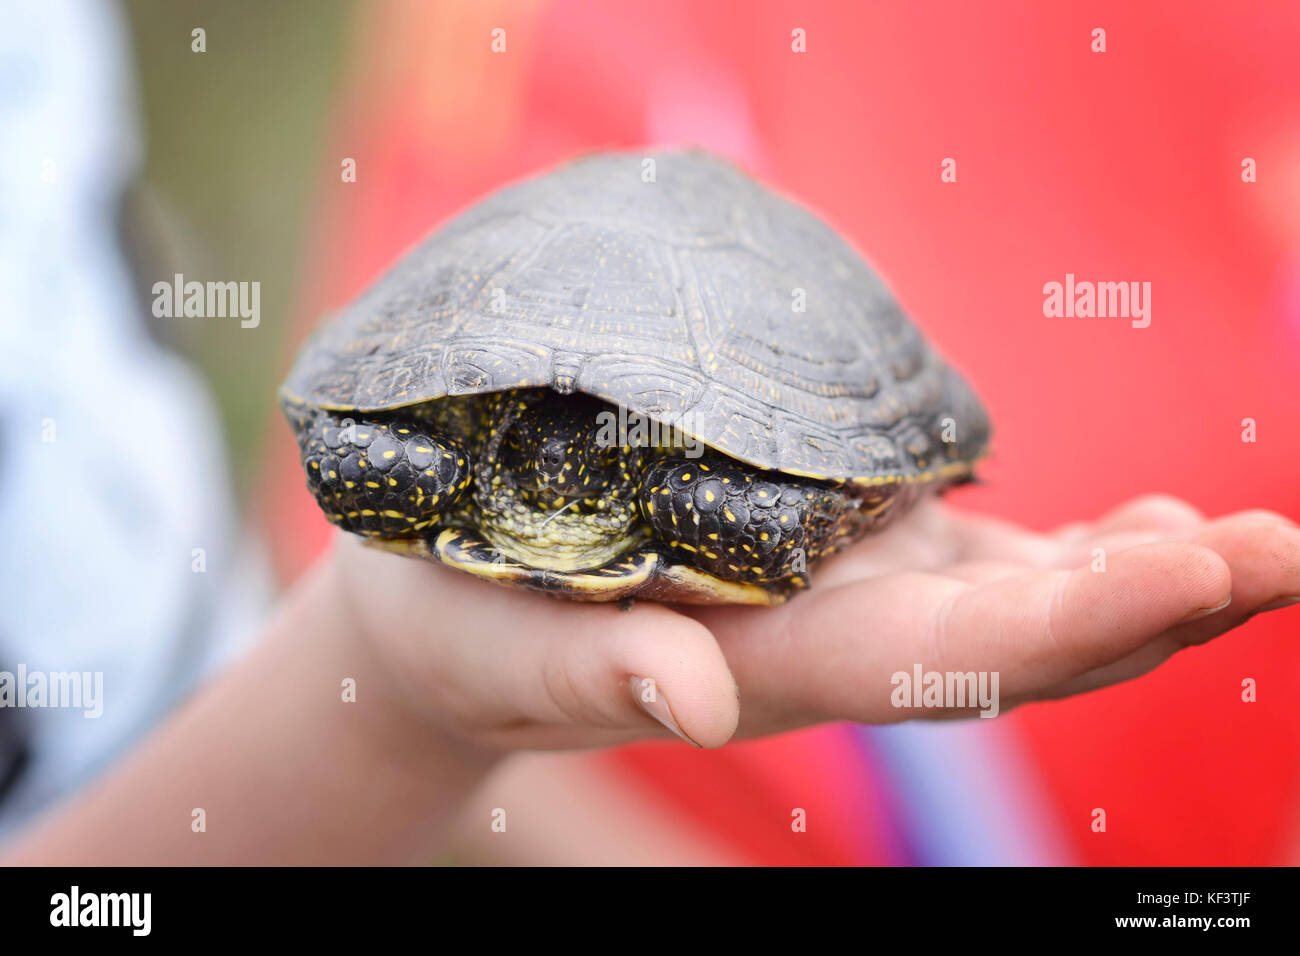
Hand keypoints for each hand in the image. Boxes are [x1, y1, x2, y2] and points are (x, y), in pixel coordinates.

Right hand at [330, 495, 1299, 749]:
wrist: (449, 614)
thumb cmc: (455, 624)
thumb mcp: (497, 642)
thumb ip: (597, 667)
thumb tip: (700, 701)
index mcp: (757, 665)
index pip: (937, 661)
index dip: (1070, 623)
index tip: (1194, 562)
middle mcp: (822, 641)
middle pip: (1012, 640)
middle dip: (1150, 602)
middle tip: (1279, 550)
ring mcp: (836, 598)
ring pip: (1011, 602)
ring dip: (1136, 576)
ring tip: (1250, 540)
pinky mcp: (826, 556)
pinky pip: (967, 560)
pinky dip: (1065, 547)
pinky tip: (1140, 521)